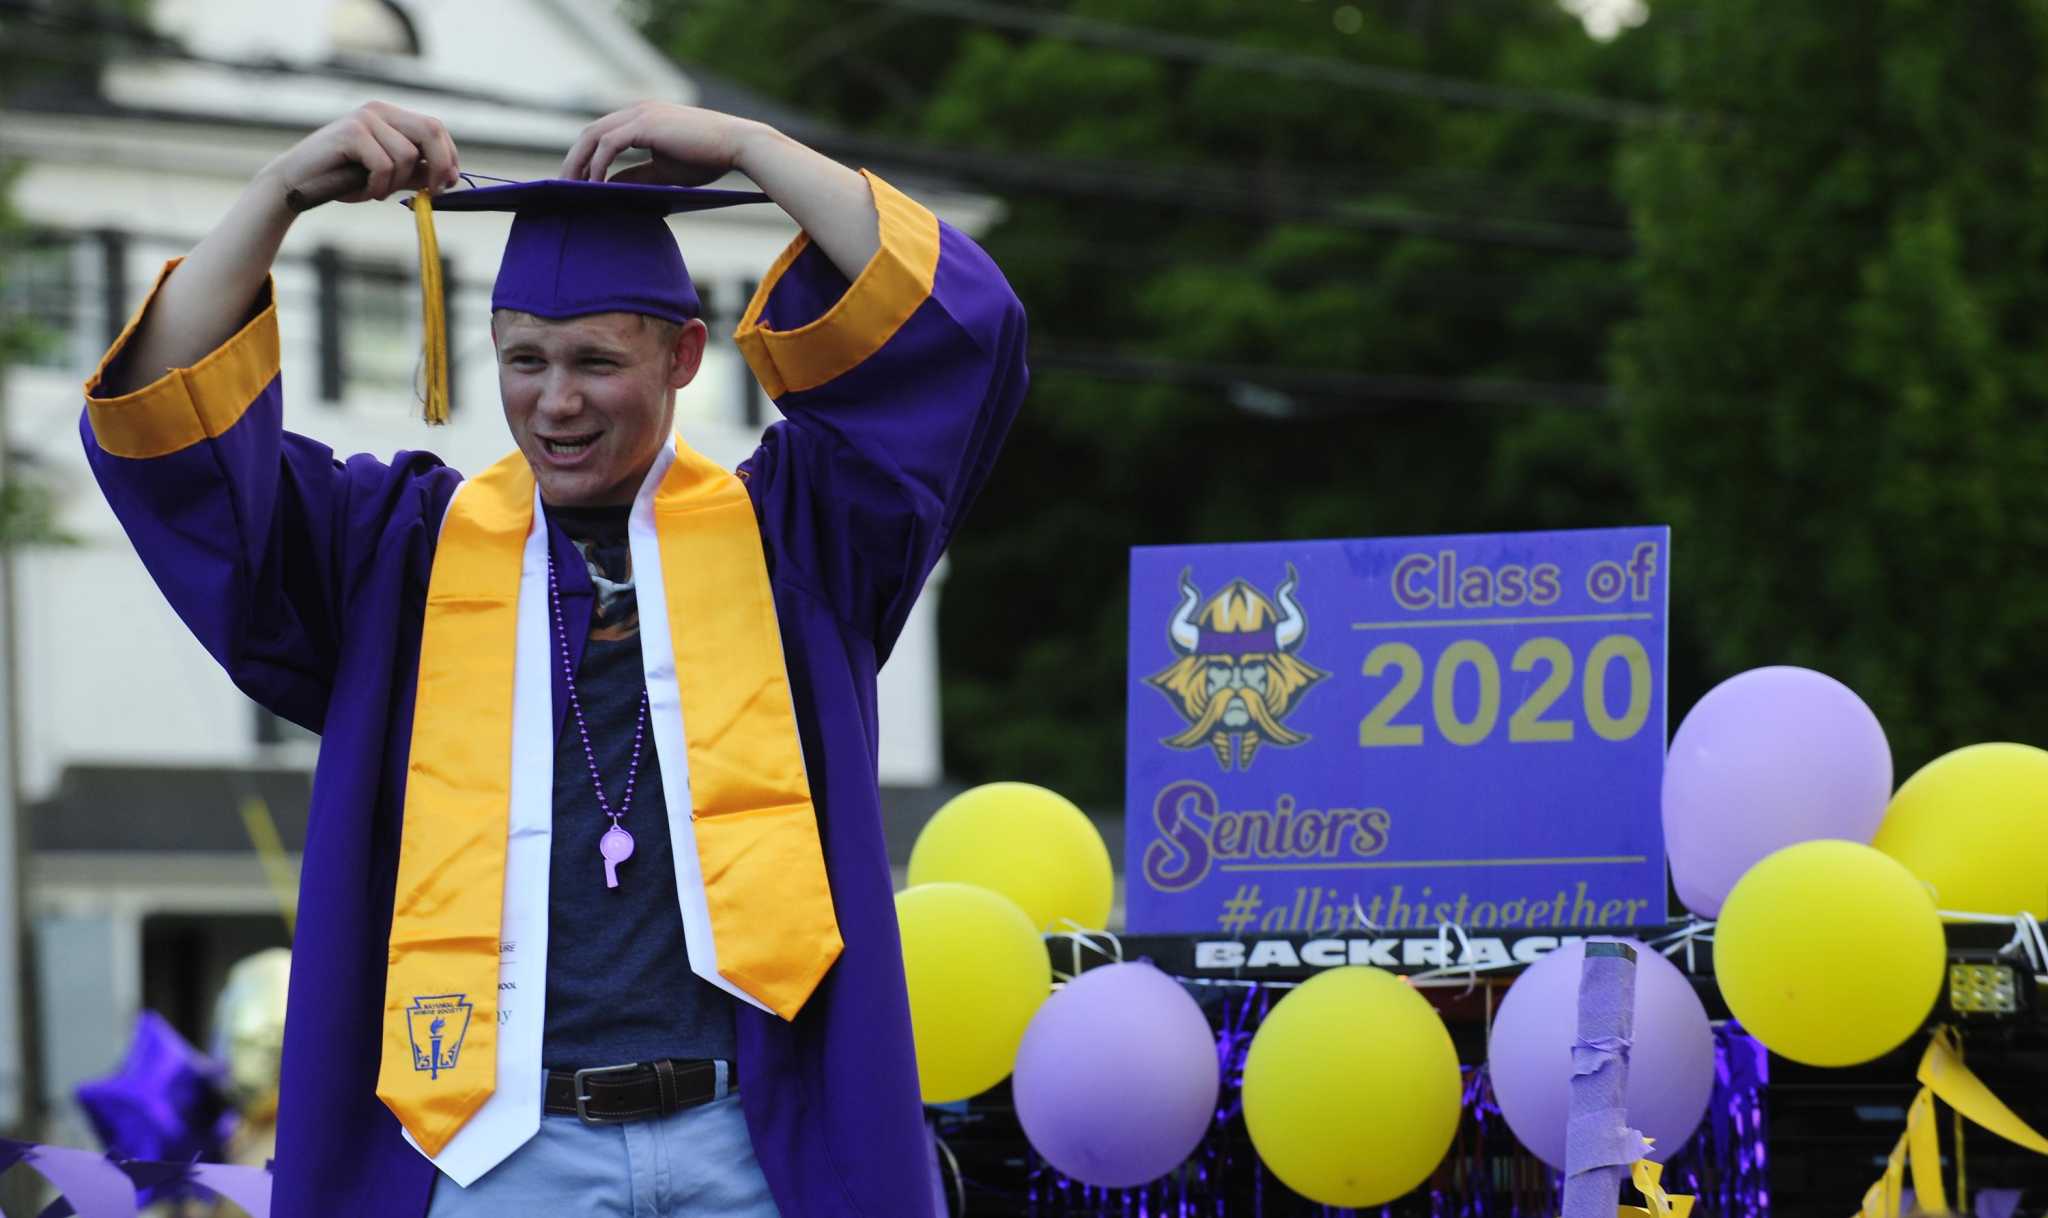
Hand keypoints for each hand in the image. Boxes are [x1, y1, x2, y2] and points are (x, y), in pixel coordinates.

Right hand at [261, 102, 460, 208]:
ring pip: (408, 155)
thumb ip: (417, 173)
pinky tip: (363, 190)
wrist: (297, 182)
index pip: (435, 127)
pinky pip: (385, 165)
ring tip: (374, 191)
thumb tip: (451, 178)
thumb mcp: (389, 177)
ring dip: (396, 184)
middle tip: (432, 193)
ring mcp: (365, 118)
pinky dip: (379, 186)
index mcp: (391, 116)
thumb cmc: (343, 179)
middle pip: (431, 130)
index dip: (450, 156)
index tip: (450, 184)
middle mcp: (379, 111)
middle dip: (440, 166)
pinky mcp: (351, 132)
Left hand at [559, 102, 769, 185]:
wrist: (738, 145)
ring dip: (579, 163)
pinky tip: (594, 184)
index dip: (584, 158)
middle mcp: (637, 111)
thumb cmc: (709, 158)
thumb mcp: (665, 171)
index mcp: (642, 118)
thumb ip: (637, 176)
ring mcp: (640, 114)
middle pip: (590, 133)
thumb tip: (611, 188)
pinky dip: (598, 164)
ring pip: (594, 136)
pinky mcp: (646, 124)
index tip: (575, 182)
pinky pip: (609, 144)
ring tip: (571, 188)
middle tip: (562, 187)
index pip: (601, 135)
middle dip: (573, 161)